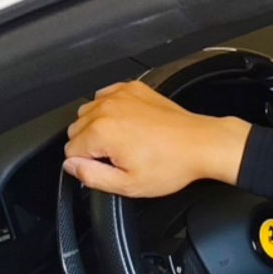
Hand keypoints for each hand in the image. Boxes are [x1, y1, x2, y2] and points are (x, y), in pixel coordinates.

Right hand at [63, 81, 251, 196]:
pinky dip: (110, 109)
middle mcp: (106, 108)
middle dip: (91, 145)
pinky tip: (128, 124)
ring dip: (98, 127)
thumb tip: (71, 167)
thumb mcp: (130, 185)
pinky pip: (105, 96)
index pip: (70, 150)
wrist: (202, 144)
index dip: (87, 164)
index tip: (107, 167)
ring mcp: (120, 95)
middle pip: (76, 129)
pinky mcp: (132, 89)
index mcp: (102, 132)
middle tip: (118, 157)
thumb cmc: (173, 163)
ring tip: (125, 141)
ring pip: (88, 112)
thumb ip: (93, 177)